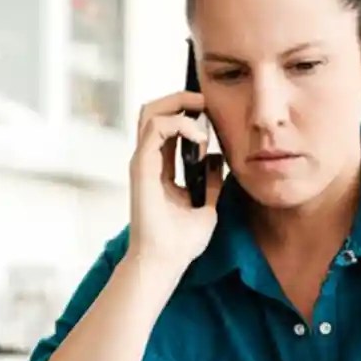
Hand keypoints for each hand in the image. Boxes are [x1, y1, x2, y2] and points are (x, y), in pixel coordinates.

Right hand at [127, 91, 225, 272]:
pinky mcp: (142, 166)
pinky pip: (156, 128)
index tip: (211, 114)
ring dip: (178, 103)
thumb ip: (211, 182)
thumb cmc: (180, 241)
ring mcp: (143, 162)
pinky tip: (199, 136)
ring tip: (201, 109)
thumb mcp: (207, 205)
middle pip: (154, 111)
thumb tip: (219, 160)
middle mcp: (148, 160)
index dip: (187, 113)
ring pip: (151, 111)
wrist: (166, 261)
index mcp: (160, 168)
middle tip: (204, 101)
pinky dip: (179, 123)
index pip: (167, 126)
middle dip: (180, 98)